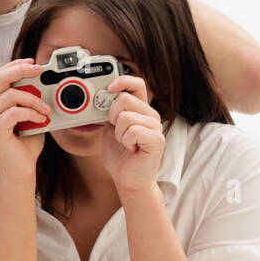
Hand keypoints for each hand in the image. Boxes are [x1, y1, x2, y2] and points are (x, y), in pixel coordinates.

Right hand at [0, 59, 50, 175]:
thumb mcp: (31, 115)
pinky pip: (14, 112)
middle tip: (39, 70)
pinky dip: (31, 113)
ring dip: (33, 99)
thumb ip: (31, 100)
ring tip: (46, 109)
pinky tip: (40, 119)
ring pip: (10, 94)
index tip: (33, 62)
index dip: (16, 65)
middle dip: (21, 70)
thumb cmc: (26, 144)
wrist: (21, 169)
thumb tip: (45, 83)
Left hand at [100, 74, 164, 193]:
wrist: (128, 180)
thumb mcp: (110, 128)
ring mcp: (156, 126)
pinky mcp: (157, 139)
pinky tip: (132, 149)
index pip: (137, 83)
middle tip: (118, 133)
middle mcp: (151, 115)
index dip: (122, 80)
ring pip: (125, 116)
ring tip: (126, 143)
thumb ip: (110, 111)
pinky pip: (132, 131)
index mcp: (140, 110)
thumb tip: (102, 96)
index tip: (109, 88)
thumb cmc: (120, 155)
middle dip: (112, 117)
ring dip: (118, 133)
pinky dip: (126, 141)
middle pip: (124, 99)